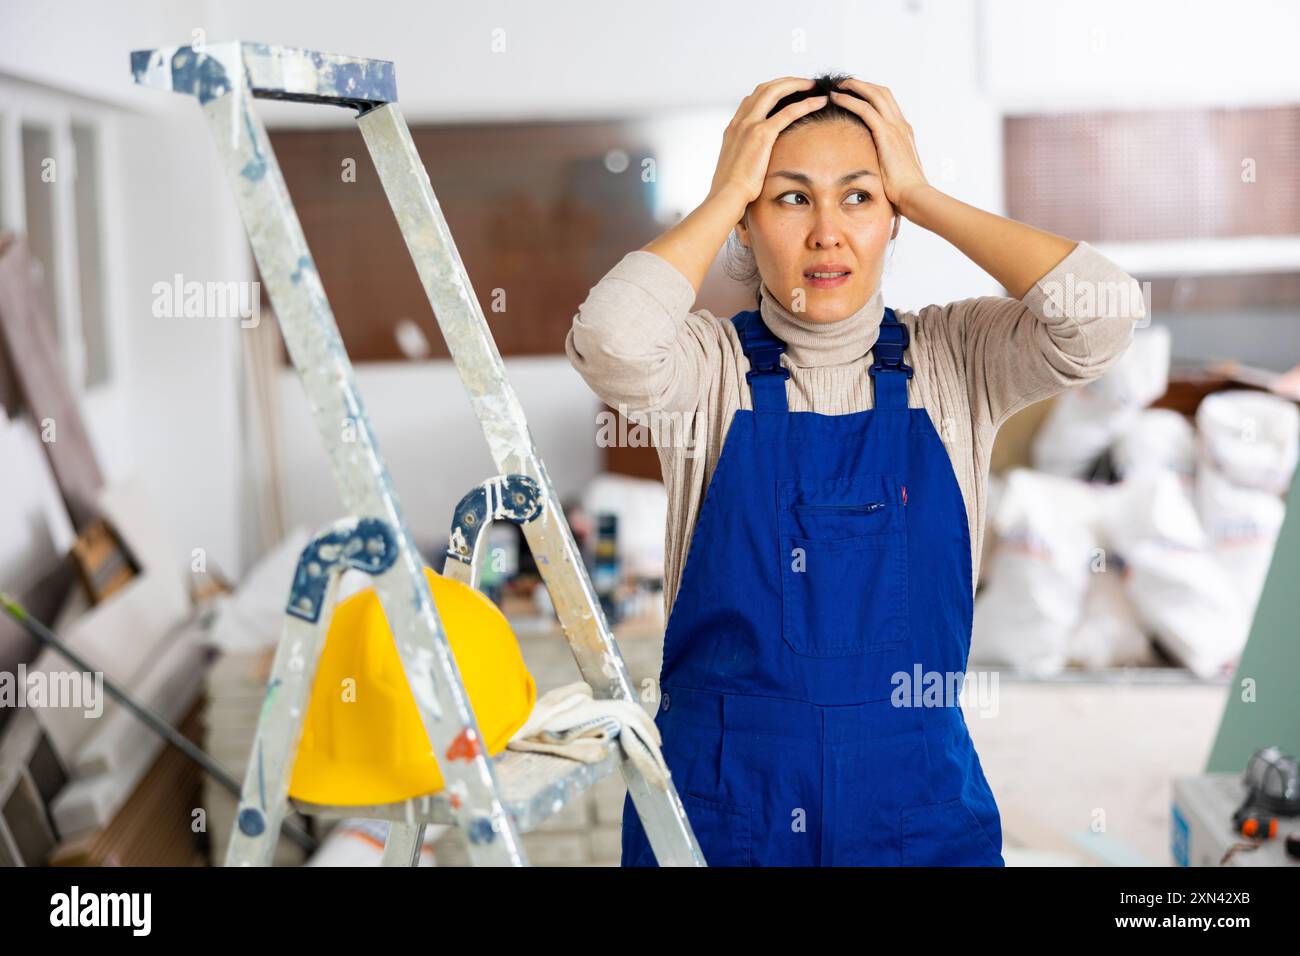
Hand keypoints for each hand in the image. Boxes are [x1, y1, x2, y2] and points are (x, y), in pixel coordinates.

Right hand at [708, 77, 828, 209]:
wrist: (726, 196)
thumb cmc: (731, 190)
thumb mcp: (735, 167)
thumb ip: (744, 157)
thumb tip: (753, 163)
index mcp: (733, 128)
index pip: (752, 98)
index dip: (771, 91)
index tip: (786, 92)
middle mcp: (740, 121)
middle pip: (764, 88)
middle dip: (786, 82)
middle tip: (803, 83)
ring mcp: (749, 125)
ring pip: (775, 91)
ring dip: (796, 85)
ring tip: (812, 86)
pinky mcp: (762, 134)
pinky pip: (789, 111)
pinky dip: (806, 103)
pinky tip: (819, 101)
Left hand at [828, 80, 929, 217]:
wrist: (914, 194)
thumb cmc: (904, 190)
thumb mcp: (895, 170)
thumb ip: (887, 161)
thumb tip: (875, 168)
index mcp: (904, 132)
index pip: (888, 104)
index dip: (872, 94)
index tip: (856, 93)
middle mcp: (901, 125)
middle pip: (882, 92)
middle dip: (862, 85)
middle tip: (844, 84)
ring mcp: (895, 127)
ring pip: (874, 95)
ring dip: (854, 87)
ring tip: (838, 86)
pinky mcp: (886, 134)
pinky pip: (865, 109)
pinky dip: (850, 100)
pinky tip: (836, 98)